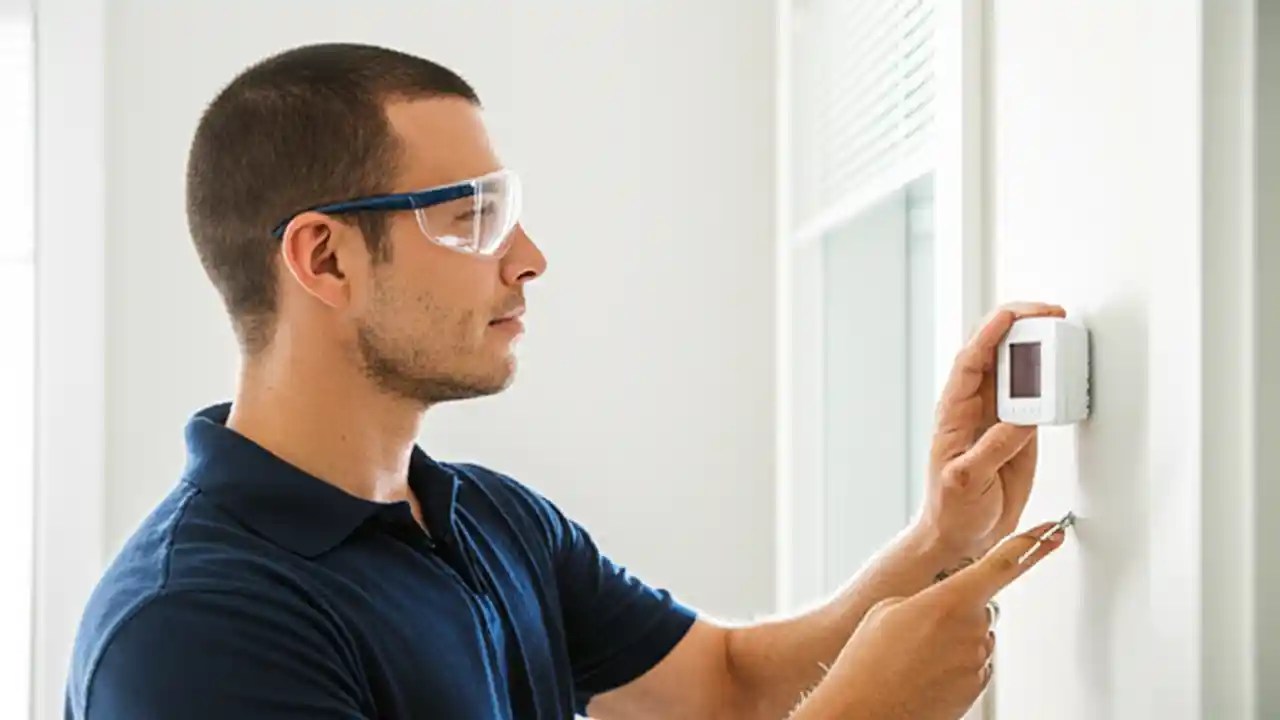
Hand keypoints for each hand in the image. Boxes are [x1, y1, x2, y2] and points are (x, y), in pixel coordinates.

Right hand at [819, 522, 1066, 719]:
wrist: (863, 713)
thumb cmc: (866, 666)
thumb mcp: (886, 610)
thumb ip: (926, 598)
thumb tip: (943, 607)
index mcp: (949, 601)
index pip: (1002, 565)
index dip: (1031, 545)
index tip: (1052, 533)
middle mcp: (971, 631)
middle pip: (978, 607)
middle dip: (953, 612)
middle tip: (915, 631)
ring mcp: (977, 662)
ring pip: (973, 637)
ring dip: (949, 642)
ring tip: (911, 657)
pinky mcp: (977, 688)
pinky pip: (973, 664)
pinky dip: (952, 665)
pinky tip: (923, 673)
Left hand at [920, 302, 1066, 560]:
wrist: (964, 535)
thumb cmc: (952, 509)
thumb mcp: (965, 480)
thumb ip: (992, 449)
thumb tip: (1020, 420)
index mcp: (954, 412)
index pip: (970, 361)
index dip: (989, 334)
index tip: (1011, 315)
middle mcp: (975, 406)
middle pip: (995, 352)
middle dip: (1019, 325)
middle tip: (1050, 313)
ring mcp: (999, 415)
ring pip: (1018, 369)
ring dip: (1038, 348)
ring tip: (1061, 332)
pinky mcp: (1020, 430)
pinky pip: (1037, 396)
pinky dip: (1051, 380)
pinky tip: (1065, 370)